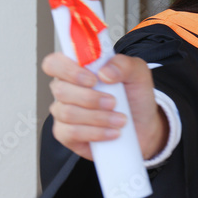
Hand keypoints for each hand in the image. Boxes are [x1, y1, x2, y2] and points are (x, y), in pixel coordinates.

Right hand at [42, 53, 167, 160]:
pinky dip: (96, 133)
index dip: (68, 69)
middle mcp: (66, 89)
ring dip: (99, 117)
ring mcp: (63, 112)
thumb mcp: (137, 73)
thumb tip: (104, 72)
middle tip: (113, 102)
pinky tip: (112, 132)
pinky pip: (71, 133)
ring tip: (120, 119)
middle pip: (61, 90)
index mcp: (77, 69)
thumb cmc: (134, 96)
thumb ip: (123, 64)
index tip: (93, 79)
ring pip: (68, 113)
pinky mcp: (66, 135)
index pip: (54, 63)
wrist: (143, 126)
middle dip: (91, 98)